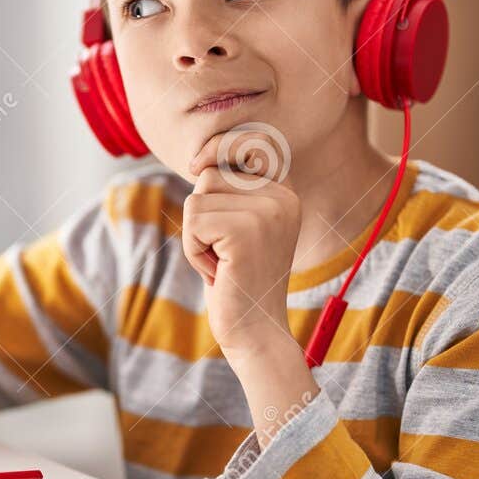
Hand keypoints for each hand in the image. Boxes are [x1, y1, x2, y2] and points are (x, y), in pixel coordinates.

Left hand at [182, 129, 301, 359]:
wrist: (255, 331)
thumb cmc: (238, 282)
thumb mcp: (237, 229)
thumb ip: (228, 194)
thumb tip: (200, 159)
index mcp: (285, 193)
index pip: (242, 148)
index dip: (215, 152)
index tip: (196, 167)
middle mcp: (283, 197)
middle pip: (211, 175)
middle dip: (202, 216)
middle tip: (222, 252)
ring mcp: (268, 213)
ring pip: (197, 199)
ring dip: (195, 236)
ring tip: (221, 262)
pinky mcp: (246, 231)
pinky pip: (193, 222)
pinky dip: (194, 251)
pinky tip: (218, 272)